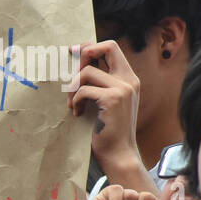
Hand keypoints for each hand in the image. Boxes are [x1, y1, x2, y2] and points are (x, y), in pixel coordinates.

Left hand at [67, 41, 142, 179]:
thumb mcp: (104, 101)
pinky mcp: (113, 99)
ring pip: (88, 72)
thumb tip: (76, 63)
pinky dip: (75, 101)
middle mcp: (129, 80)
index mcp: (128, 78)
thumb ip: (97, 83)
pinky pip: (84, 90)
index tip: (72, 53)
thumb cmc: (107, 129)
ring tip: (72, 103)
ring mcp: (123, 88)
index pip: (111, 47)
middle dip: (83, 56)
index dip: (89, 47)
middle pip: (106, 47)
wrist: (118, 152)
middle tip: (71, 77)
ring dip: (73, 87)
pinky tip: (77, 113)